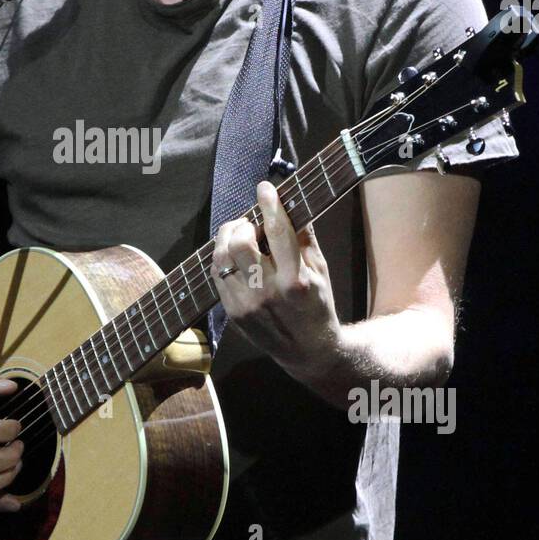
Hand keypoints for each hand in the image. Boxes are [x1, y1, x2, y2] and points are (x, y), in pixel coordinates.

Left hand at [211, 180, 340, 378]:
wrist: (308, 351)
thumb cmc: (318, 305)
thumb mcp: (321, 270)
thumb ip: (305, 237)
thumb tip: (292, 203)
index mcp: (296, 279)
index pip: (277, 231)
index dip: (269, 204)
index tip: (265, 188)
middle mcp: (268, 292)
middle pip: (239, 242)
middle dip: (243, 224)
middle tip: (252, 223)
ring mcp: (246, 304)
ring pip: (220, 257)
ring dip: (227, 238)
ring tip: (241, 235)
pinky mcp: (232, 313)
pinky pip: (217, 275)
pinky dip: (223, 258)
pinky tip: (235, 256)